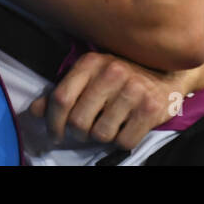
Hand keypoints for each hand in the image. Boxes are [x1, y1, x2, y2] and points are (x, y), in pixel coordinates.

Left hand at [29, 51, 181, 150]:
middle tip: (86, 130)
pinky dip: (123, 141)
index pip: (61, 98)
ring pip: (100, 134)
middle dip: (79, 133)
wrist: (169, 73)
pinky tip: (127, 126)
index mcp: (92, 62)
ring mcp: (134, 89)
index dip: (52, 122)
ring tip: (110, 124)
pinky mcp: (151, 108)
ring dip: (103, 136)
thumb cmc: (123, 77)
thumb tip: (34, 111)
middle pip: (78, 121)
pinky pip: (124, 141)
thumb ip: (63, 93)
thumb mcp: (91, 77)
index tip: (55, 133)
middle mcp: (113, 72)